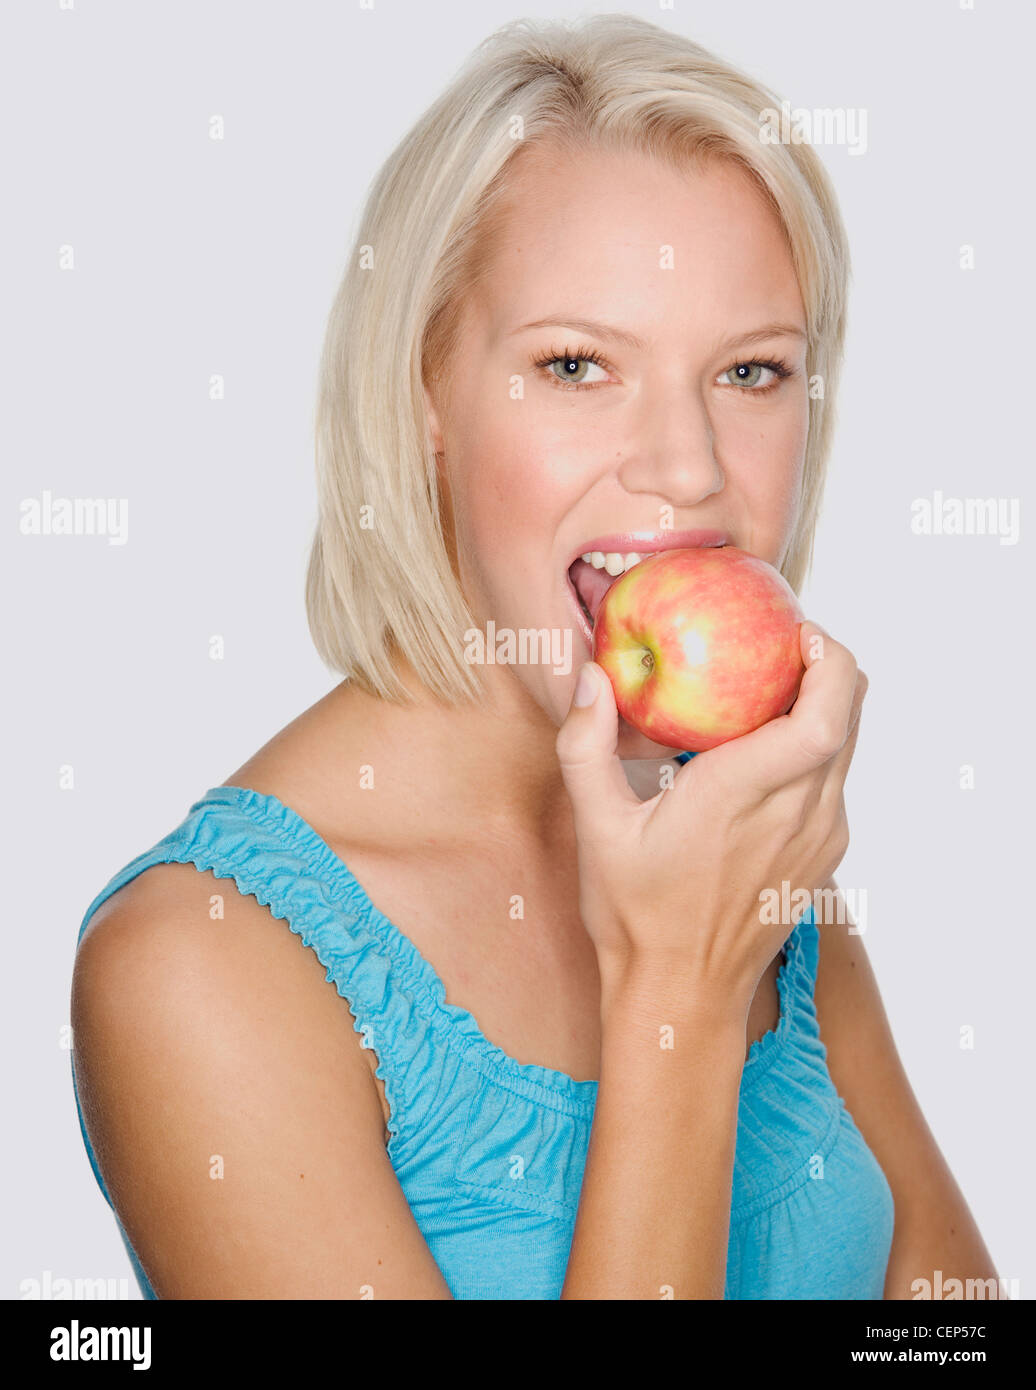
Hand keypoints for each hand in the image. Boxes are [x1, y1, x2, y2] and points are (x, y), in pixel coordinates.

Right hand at [555, 622, 866, 1015]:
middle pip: (851, 716)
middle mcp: (797, 813)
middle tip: (783, 643)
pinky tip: (768, 752)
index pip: (825, 717)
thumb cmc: (635, 914)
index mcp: (743, 795)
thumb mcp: (596, 828)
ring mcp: (819, 837)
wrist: (681, 995)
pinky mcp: (824, 856)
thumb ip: (586, 745)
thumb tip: (592, 676)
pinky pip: (838, 782)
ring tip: (771, 689)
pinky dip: (818, 749)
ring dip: (825, 706)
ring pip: (849, 748)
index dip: (828, 662)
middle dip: (828, 666)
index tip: (797, 630)